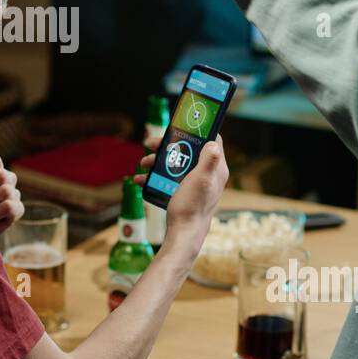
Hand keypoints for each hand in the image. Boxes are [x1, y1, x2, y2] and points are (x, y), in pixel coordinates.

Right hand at [140, 139, 228, 259]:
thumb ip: (210, 159)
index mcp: (216, 169)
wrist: (183, 233)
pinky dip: (155, 177)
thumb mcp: (201, 179)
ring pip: (175, 163)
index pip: (212, 141)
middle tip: (151, 144)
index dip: (197, 131)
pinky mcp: (183, 192)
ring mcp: (195, 184)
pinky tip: (141, 179)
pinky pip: (168, 179)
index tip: (181, 125)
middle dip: (168, 146)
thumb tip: (214, 141)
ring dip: (157, 161)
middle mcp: (207, 174)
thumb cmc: (192, 206)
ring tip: (144, 163)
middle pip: (188, 150)